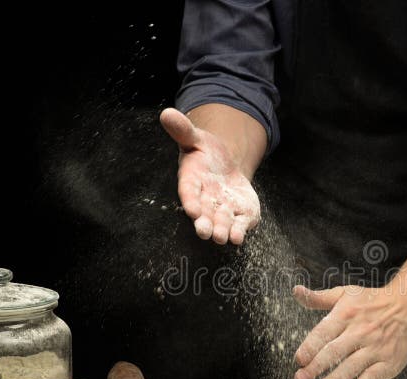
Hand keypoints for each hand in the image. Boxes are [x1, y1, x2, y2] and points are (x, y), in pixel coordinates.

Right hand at [160, 108, 259, 244]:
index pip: (189, 192)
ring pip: (221, 223)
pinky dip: (239, 232)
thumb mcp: (195, 138)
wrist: (226, 166)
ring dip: (222, 230)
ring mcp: (222, 210)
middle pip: (204, 214)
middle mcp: (205, 200)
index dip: (190, 200)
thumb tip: (167, 113)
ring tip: (222, 237)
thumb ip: (183, 130)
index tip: (191, 209)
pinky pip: (239, 225)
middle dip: (204, 223)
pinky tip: (239, 238)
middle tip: (205, 232)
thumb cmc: (205, 154)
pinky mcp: (239, 215)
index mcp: (191, 182)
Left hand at [292, 284, 406, 378]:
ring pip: (351, 367)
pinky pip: (372, 376)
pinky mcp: (389, 362)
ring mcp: (376, 347)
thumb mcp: (345, 294)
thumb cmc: (373, 302)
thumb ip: (318, 298)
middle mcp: (360, 331)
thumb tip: (296, 291)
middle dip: (315, 367)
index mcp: (346, 314)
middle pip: (334, 351)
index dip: (310, 347)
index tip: (298, 360)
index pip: (324, 332)